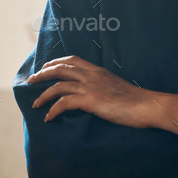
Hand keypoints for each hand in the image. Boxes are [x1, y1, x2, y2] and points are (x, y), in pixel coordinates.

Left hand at [27, 55, 153, 126]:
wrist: (146, 106)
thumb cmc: (136, 100)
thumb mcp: (117, 87)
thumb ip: (104, 86)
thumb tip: (96, 93)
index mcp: (98, 71)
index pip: (72, 60)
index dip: (56, 62)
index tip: (45, 67)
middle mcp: (92, 76)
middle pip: (60, 69)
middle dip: (42, 74)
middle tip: (31, 81)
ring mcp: (91, 87)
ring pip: (58, 85)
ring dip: (43, 95)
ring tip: (35, 104)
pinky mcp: (90, 101)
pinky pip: (64, 103)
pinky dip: (53, 110)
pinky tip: (49, 117)